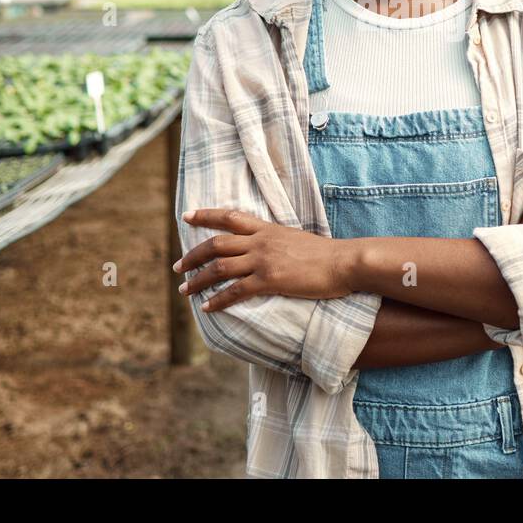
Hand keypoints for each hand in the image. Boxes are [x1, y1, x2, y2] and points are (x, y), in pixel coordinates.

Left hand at [173, 208, 354, 312]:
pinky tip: (207, 307)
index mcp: (267, 228)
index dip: (205, 215)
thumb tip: (265, 247)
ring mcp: (264, 260)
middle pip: (216, 244)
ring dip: (198, 279)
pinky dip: (218, 299)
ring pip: (220, 268)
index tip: (187, 215)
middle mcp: (261, 241)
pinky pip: (236, 291)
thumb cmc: (326, 254)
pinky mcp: (270, 280)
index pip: (229, 216)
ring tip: (184, 289)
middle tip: (178, 267)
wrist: (344, 262)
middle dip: (192, 256)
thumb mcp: (296, 238)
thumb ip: (276, 241)